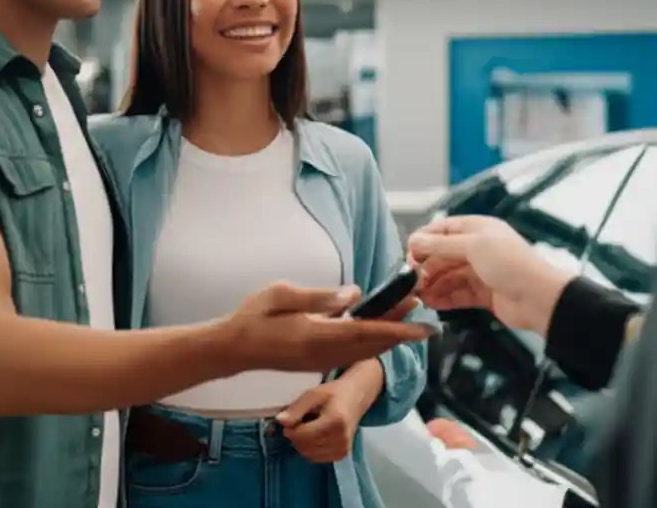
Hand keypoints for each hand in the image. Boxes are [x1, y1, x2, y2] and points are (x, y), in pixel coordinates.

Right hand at [222, 282, 432, 373]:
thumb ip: (319, 297)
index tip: (423, 324)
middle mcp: (324, 353)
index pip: (366, 331)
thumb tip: (356, 295)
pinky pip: (354, 353)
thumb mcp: (280, 294)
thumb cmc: (253, 316)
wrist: (233, 348)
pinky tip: (381, 329)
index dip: (398, 328)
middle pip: (372, 343)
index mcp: (316, 335)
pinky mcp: (318, 362)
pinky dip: (373, 341)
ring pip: (365, 350)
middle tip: (422, 308)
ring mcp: (322, 361)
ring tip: (408, 313)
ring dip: (389, 334)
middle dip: (400, 328)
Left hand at [275, 361, 382, 462]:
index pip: (303, 435)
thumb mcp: (314, 394)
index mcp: (335, 421)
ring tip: (308, 428)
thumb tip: (280, 421)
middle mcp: (341, 438)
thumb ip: (296, 408)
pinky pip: (317, 458)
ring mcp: (343, 449)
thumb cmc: (333, 394)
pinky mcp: (342, 455)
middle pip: (305, 446)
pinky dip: (311, 449)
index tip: (289, 420)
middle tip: (298, 423)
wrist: (355, 398)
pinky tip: (315, 436)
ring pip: (309, 454)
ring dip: (302, 444)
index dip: (291, 430)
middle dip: (296, 437)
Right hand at [408, 215, 571, 334]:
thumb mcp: (473, 247)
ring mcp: (480, 272)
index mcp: (477, 229)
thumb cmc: (509, 264)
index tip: (408, 254)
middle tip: (412, 281)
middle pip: (443, 254)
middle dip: (426, 266)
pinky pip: (457, 293)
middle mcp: (478, 248)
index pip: (443, 229)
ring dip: (432, 284)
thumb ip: (441, 245)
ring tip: (418, 295)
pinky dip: (444, 298)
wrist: (539, 298)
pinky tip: (431, 304)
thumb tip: (413, 241)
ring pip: (448, 276)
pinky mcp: (483, 294)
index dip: (424, 240)